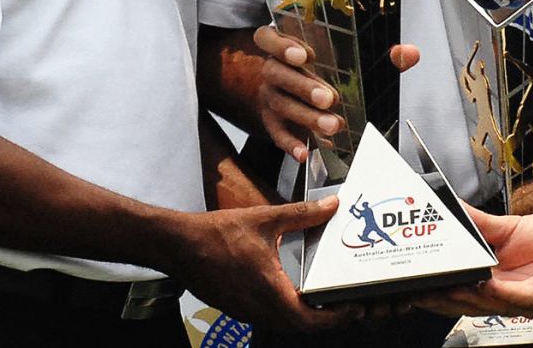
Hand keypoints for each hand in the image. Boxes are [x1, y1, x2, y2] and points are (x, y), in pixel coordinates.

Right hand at [169, 195, 352, 329]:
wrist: (179, 246)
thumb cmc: (217, 233)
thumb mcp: (264, 218)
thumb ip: (301, 214)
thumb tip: (331, 206)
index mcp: (269, 289)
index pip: (309, 320)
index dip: (335, 318)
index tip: (354, 307)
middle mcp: (259, 307)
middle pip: (300, 327)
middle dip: (327, 319)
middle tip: (346, 303)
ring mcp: (246, 311)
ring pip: (284, 324)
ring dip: (307, 317)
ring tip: (326, 298)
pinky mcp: (237, 308)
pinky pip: (269, 317)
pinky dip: (288, 311)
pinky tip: (295, 292)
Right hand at [252, 26, 420, 162]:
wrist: (286, 87)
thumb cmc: (321, 66)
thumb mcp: (346, 54)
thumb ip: (380, 53)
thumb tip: (409, 53)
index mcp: (286, 45)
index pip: (268, 38)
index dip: (282, 45)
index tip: (305, 54)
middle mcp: (273, 69)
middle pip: (278, 74)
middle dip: (304, 86)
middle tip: (329, 98)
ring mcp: (270, 96)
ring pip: (281, 104)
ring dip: (306, 116)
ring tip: (332, 125)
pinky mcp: (272, 122)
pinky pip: (277, 134)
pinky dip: (291, 144)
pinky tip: (306, 151)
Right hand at [418, 208, 532, 318]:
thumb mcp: (502, 228)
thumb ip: (474, 222)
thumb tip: (447, 207)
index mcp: (489, 282)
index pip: (454, 291)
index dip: (431, 287)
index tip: (409, 278)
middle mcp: (501, 297)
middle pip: (462, 302)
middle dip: (438, 295)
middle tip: (415, 286)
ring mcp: (519, 301)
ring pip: (483, 303)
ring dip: (461, 295)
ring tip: (442, 284)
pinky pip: (513, 299)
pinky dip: (495, 292)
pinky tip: (482, 282)